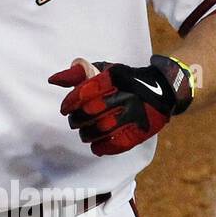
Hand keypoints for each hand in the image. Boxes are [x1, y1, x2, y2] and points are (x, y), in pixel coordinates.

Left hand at [48, 55, 192, 155]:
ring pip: (103, 129)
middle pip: (91, 112)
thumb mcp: (104, 70)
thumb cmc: (124, 80)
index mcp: (114, 78)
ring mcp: (135, 114)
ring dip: (87, 134)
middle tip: (75, 121)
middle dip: (77, 119)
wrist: (162, 89)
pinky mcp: (143, 130)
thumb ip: (78, 74)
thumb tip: (52, 80)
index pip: (85, 92)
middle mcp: (126, 94)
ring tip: (84, 133)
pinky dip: (103, 147)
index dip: (70, 103)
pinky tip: (96, 146)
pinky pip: (119, 143)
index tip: (66, 109)